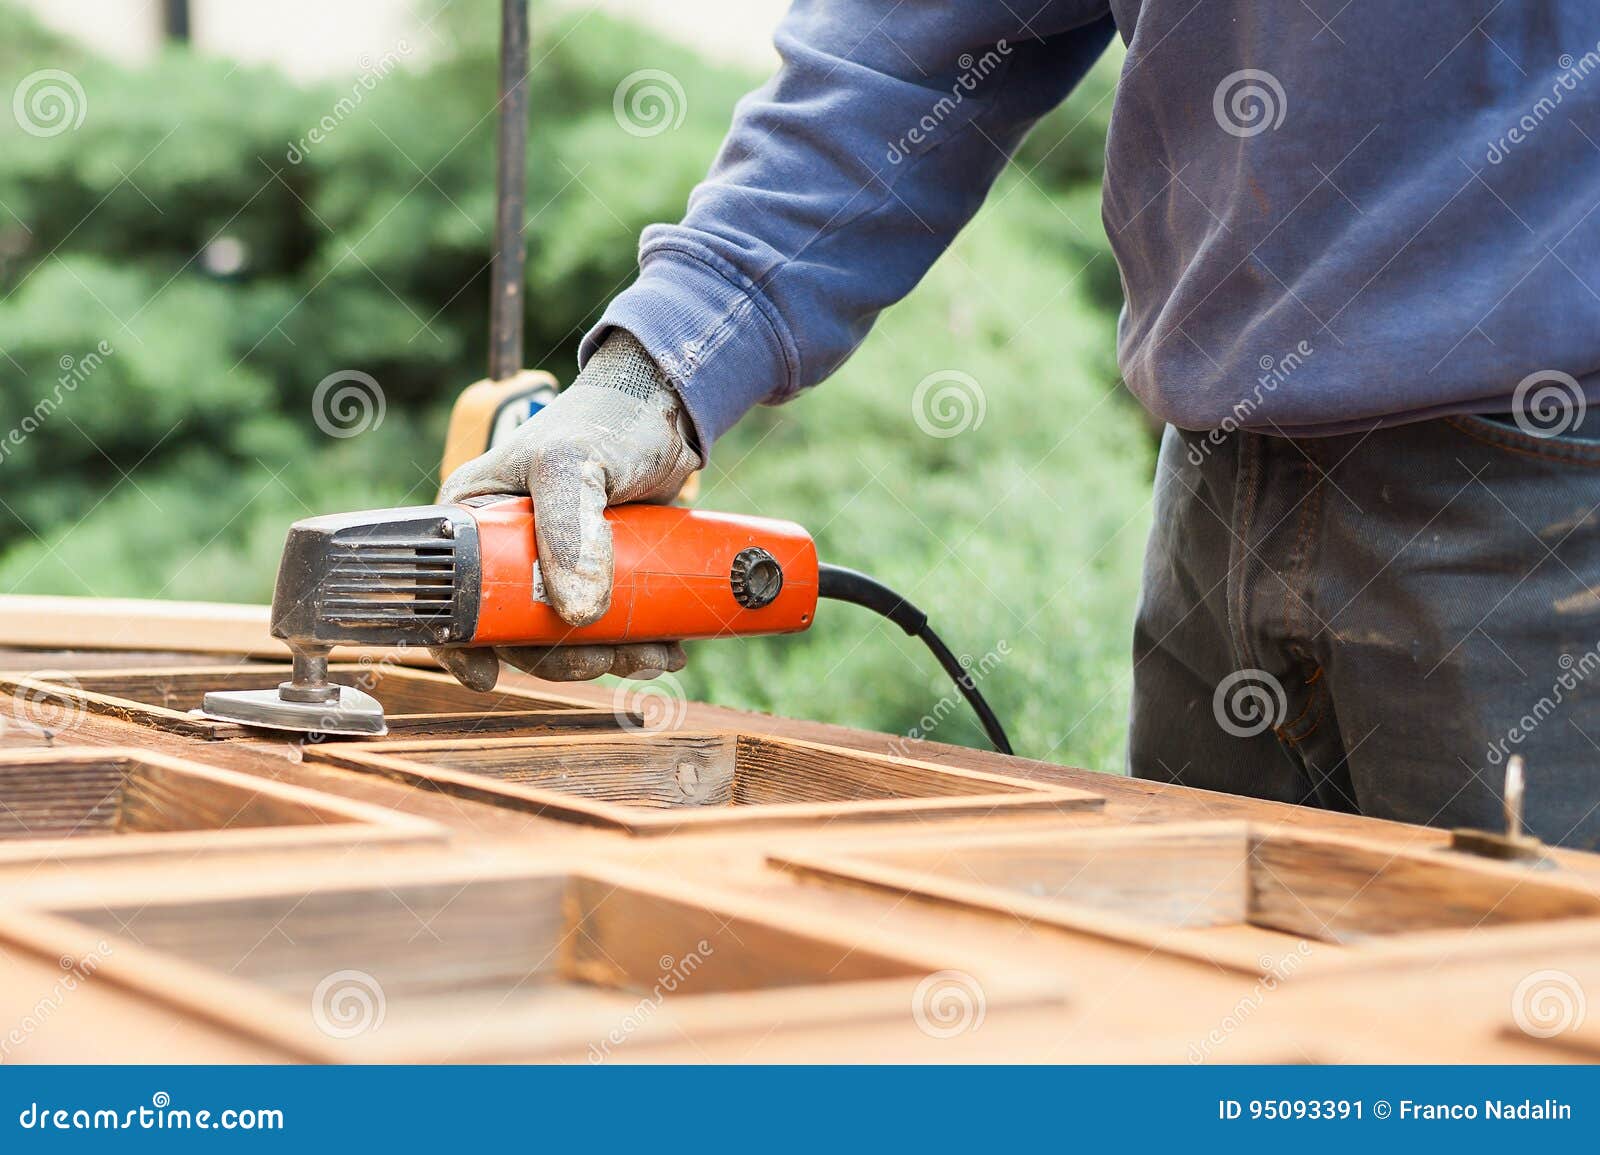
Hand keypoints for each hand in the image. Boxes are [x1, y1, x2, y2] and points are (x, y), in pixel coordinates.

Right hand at [430, 330, 700, 688]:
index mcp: (471, 520)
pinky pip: (604, 625)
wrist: (668, 409)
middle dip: (562, 656)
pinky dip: (632, 644)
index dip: (459, 644)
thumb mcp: (576, 464)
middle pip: (514, 630)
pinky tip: (664, 647)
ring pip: (565, 636)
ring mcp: (552, 564)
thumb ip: (569, 529)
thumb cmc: (607, 420)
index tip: (489, 675)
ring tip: (655, 653)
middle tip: (605, 659)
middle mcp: (504, 548)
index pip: (447, 595)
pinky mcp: (595, 572)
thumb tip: (575, 614)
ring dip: (607, 656)